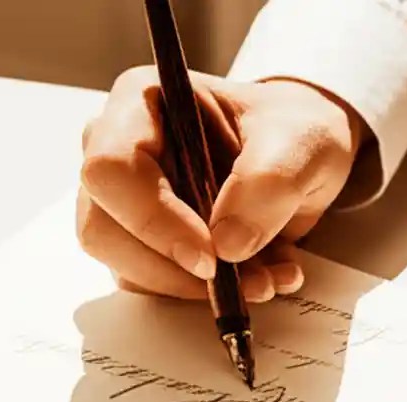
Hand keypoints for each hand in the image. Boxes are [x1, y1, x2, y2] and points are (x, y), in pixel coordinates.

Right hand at [77, 67, 364, 301]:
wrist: (299, 156)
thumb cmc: (292, 130)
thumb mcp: (302, 142)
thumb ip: (269, 182)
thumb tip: (228, 244)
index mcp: (141, 102)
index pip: (113, 168)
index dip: (153, 220)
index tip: (211, 257)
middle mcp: (117, 150)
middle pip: (104, 227)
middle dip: (174, 269)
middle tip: (245, 281)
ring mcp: (122, 201)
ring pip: (123, 265)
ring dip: (192, 288)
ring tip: (264, 280)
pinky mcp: (139, 241)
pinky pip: (151, 282)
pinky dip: (201, 294)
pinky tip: (255, 278)